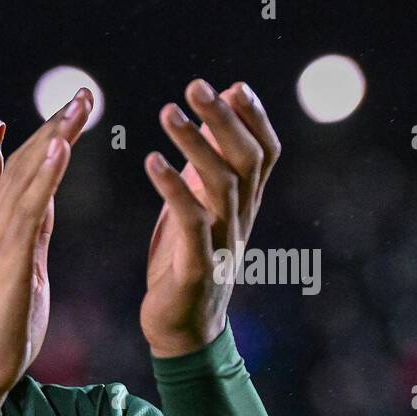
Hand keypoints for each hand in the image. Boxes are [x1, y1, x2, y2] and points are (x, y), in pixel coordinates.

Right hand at [0, 88, 92, 409]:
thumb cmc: (1, 329)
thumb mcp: (24, 270)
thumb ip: (32, 231)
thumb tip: (45, 196)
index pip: (22, 172)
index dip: (48, 137)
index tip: (74, 109)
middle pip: (24, 164)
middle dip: (56, 126)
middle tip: (84, 93)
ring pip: (25, 177)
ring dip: (54, 137)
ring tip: (80, 106)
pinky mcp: (7, 260)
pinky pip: (28, 209)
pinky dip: (44, 174)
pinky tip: (61, 146)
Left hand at [141, 79, 280, 357]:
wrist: (182, 330)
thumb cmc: (186, 264)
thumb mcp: (200, 209)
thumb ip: (207, 169)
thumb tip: (211, 119)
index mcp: (244, 205)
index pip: (264, 153)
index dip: (255, 118)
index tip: (235, 85)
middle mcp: (241, 219)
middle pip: (246, 159)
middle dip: (225, 119)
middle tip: (196, 85)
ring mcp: (222, 243)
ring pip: (222, 184)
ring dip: (195, 144)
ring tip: (168, 112)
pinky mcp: (197, 266)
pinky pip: (191, 221)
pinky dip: (172, 188)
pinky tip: (151, 161)